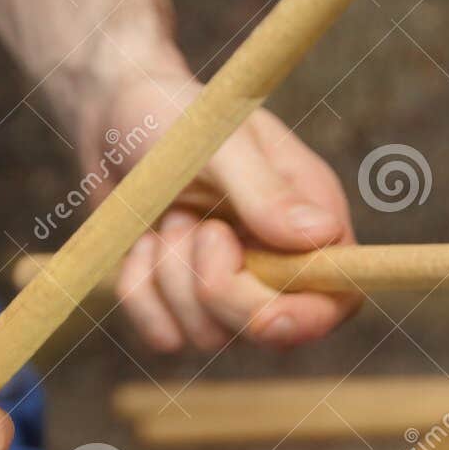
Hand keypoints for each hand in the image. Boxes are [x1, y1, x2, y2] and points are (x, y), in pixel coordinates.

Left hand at [91, 73, 360, 351]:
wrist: (112, 116)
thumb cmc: (175, 113)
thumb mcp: (220, 140)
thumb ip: (265, 191)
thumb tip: (323, 235)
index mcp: (311, 223)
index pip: (336, 299)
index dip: (308, 320)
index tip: (268, 315)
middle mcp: (277, 265)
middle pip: (267, 331)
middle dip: (220, 289)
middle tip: (198, 224)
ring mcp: (229, 290)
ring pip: (207, 336)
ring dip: (173, 273)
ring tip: (171, 214)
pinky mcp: (179, 304)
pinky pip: (162, 334)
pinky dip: (141, 288)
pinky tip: (142, 240)